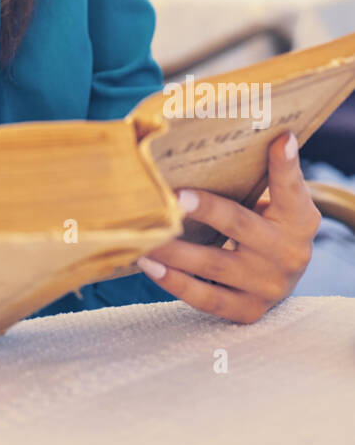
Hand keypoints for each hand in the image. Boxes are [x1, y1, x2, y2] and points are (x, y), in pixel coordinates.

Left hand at [137, 132, 321, 323]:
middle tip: (174, 198)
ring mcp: (267, 287)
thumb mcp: (283, 198)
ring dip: (175, 251)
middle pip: (240, 226)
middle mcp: (288, 255)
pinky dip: (175, 283)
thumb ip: (275, 170)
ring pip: (214, 265)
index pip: (290, 187)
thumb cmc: (274, 222)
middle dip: (208, 211)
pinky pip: (206, 298)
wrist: (285, 274)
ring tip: (145, 236)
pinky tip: (149, 266)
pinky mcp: (246, 310)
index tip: (278, 140)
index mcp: (299, 219)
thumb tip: (279, 134)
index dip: (282, 166)